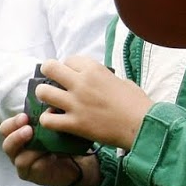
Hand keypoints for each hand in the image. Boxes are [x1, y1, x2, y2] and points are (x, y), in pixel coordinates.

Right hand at [0, 113, 90, 185]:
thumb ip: (48, 119)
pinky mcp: (30, 176)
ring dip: (32, 150)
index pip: (6, 128)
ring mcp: (22, 165)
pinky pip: (32, 169)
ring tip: (44, 146)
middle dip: (16, 136)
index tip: (25, 117)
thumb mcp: (53, 128)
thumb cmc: (60, 143)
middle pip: (7, 144)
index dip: (13, 122)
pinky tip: (52, 156)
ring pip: (18, 159)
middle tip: (29, 130)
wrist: (74, 163)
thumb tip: (52, 107)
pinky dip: (41, 161)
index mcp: (17, 135)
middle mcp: (16, 151)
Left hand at [34, 55, 151, 150]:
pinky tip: (55, 120)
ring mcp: (75, 103)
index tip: (72, 75)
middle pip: (49, 68)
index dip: (68, 67)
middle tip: (53, 83)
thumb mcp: (120, 80)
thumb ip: (103, 77)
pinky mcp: (74, 123)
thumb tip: (95, 81)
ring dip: (44, 96)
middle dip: (48, 74)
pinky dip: (48, 120)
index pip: (68, 59)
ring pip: (43, 92)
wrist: (142, 125)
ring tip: (51, 102)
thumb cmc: (136, 103)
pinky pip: (48, 119)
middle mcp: (81, 82)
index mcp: (93, 69)